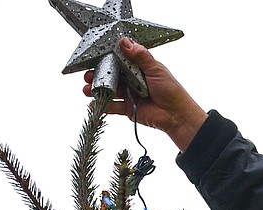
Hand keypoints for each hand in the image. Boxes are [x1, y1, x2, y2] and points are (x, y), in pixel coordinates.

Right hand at [83, 37, 207, 151]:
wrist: (176, 115)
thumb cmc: (170, 90)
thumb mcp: (156, 69)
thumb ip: (140, 56)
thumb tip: (125, 42)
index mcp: (139, 68)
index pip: (120, 60)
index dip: (107, 59)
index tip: (95, 57)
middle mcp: (132, 80)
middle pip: (111, 75)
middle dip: (98, 75)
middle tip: (87, 75)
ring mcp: (129, 94)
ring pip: (109, 90)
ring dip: (97, 89)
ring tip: (87, 89)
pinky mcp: (127, 109)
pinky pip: (112, 107)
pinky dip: (102, 106)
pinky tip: (93, 104)